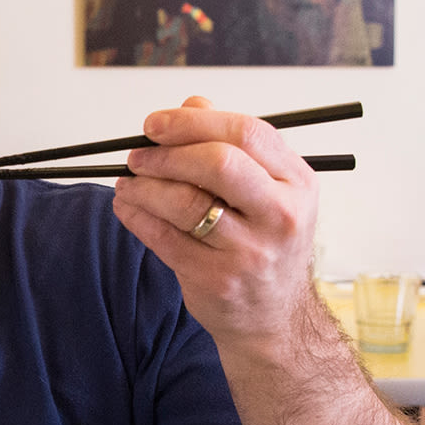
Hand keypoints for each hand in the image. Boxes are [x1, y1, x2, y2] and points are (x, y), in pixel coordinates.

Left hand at [110, 95, 320, 346]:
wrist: (275, 320)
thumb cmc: (265, 245)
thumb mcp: (268, 193)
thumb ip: (232, 146)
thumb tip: (192, 104)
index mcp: (297, 182)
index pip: (247, 133)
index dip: (193, 122)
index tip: (155, 123)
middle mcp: (281, 214)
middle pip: (218, 163)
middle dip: (167, 153)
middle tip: (137, 155)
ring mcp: (251, 250)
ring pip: (185, 202)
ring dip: (144, 186)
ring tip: (127, 183)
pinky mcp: (217, 279)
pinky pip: (164, 238)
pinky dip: (137, 217)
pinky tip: (127, 207)